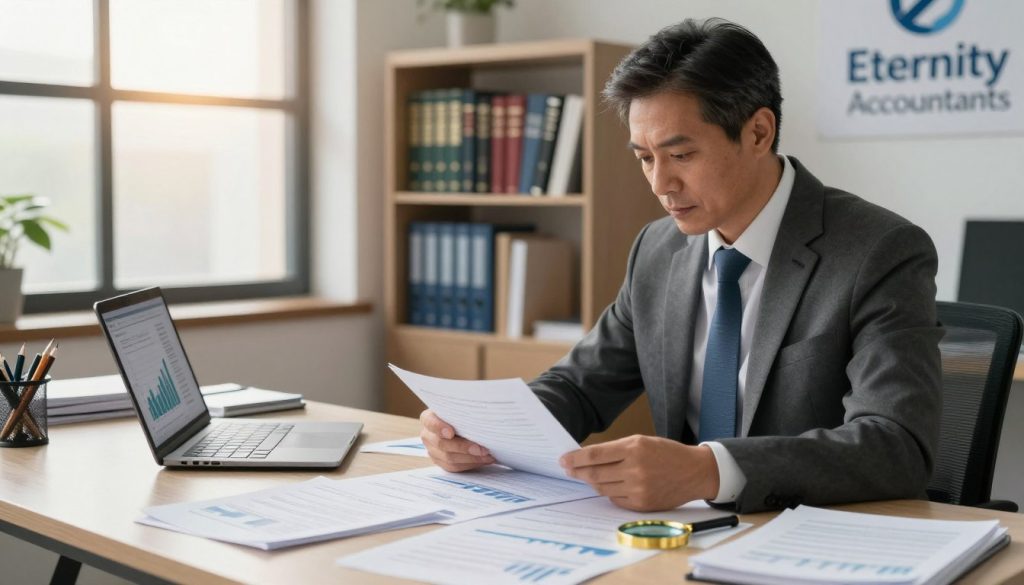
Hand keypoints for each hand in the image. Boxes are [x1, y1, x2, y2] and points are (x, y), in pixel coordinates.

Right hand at [419, 409, 495, 471]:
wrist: (460, 423)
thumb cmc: (461, 413)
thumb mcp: (460, 408)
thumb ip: (464, 412)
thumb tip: (482, 416)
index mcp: (428, 418)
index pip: (430, 422)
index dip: (439, 427)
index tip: (451, 433)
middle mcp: (427, 435)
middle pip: (442, 444)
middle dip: (464, 447)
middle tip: (481, 449)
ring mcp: (432, 450)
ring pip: (449, 458)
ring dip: (471, 458)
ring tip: (487, 455)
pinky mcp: (440, 462)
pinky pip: (454, 467)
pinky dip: (470, 464)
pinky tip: (484, 460)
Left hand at [559, 435, 719, 511]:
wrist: (694, 472)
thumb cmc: (667, 453)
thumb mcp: (642, 442)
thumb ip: (616, 450)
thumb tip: (588, 458)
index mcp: (634, 448)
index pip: (595, 455)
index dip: (575, 458)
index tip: (563, 460)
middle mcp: (635, 469)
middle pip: (595, 474)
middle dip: (577, 472)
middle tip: (568, 470)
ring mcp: (638, 489)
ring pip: (602, 488)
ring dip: (591, 482)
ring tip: (586, 476)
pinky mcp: (641, 504)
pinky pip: (615, 499)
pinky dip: (608, 492)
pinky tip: (608, 485)